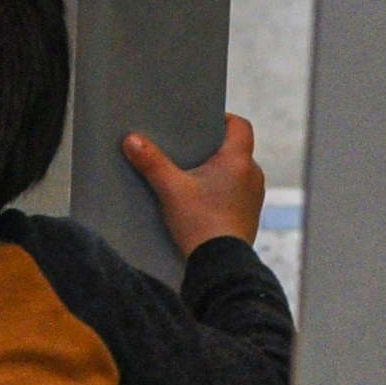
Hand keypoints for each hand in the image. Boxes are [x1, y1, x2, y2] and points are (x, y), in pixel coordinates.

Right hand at [123, 115, 265, 255]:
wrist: (220, 265)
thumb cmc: (200, 224)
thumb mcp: (170, 190)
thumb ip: (151, 162)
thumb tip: (131, 140)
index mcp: (239, 160)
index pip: (240, 125)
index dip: (223, 119)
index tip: (202, 123)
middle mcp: (253, 175)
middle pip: (236, 149)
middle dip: (213, 149)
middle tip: (190, 150)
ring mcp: (254, 197)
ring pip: (237, 173)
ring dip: (219, 173)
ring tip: (193, 178)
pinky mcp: (250, 216)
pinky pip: (238, 194)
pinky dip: (223, 192)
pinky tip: (202, 203)